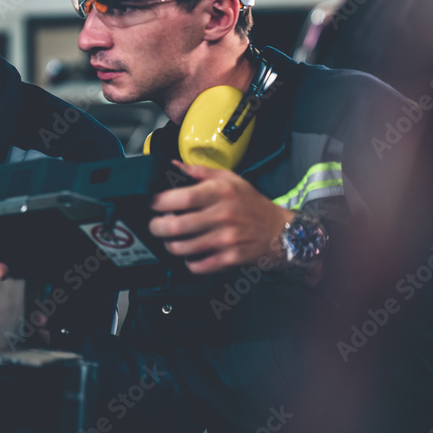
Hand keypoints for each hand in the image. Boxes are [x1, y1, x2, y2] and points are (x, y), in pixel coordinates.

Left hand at [149, 160, 293, 273]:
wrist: (280, 232)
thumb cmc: (252, 204)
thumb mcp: (230, 179)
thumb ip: (200, 172)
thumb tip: (174, 166)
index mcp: (221, 192)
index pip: (183, 197)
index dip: (160, 202)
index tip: (152, 203)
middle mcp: (223, 215)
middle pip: (176, 226)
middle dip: (157, 227)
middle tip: (155, 225)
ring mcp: (226, 239)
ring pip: (182, 248)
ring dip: (170, 245)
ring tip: (171, 240)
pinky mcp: (230, 259)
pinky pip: (198, 266)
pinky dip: (188, 262)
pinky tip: (190, 254)